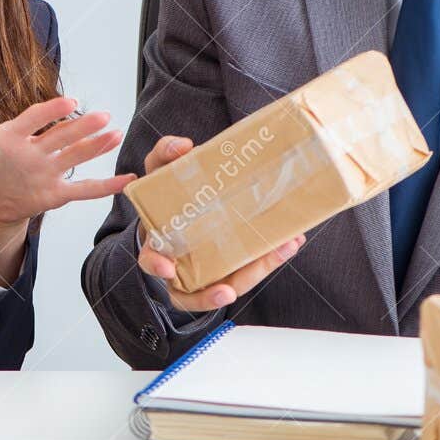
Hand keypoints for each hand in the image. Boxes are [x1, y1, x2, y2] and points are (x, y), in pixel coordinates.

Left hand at [0, 95, 133, 225]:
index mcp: (14, 137)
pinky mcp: (57, 192)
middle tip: (102, 116)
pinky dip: (104, 186)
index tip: (68, 102)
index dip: (50, 111)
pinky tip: (125, 179)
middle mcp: (37, 150)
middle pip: (62, 136)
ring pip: (76, 156)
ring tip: (115, 134)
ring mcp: (49, 170)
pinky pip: (83, 189)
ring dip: (96, 146)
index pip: (34, 119)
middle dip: (82, 127)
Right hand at [134, 134, 305, 312]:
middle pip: (189, 292)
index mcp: (158, 245)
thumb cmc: (171, 196)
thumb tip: (183, 145)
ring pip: (224, 289)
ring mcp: (204, 276)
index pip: (150, 259)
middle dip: (208, 294)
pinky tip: (289, 243)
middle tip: (226, 291)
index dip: (156, 265)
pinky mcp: (230, 271)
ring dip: (252, 276)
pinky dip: (268, 261)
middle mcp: (179, 270)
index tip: (166, 268)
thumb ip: (165, 154)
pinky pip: (248, 275)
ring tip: (280, 251)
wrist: (184, 207)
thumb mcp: (162, 172)